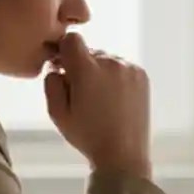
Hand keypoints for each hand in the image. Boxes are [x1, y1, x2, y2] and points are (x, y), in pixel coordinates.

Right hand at [43, 32, 151, 178]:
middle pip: (89, 51)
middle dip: (82, 65)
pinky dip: (116, 77)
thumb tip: (57, 65)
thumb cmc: (87, 136)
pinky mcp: (142, 76)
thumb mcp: (56, 112)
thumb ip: (51, 81)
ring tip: (100, 100)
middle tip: (82, 93)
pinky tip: (114, 99)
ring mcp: (129, 69)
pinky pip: (122, 67)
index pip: (71, 39)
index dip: (63, 52)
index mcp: (87, 70)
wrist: (123, 154)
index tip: (63, 69)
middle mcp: (111, 63)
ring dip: (100, 71)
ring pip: (107, 59)